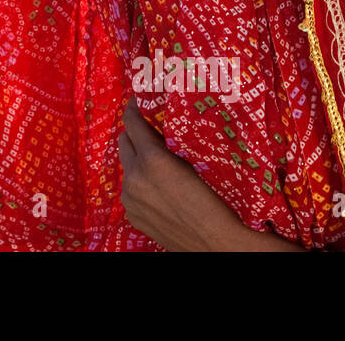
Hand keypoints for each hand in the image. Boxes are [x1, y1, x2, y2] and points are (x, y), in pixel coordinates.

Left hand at [117, 98, 299, 250]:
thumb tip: (165, 121)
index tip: (138, 101)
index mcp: (153, 160)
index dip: (134, 108)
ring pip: (127, 166)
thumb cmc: (220, 199)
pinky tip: (160, 187)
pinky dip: (140, 182)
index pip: (132, 122)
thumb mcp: (199, 161)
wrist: (220, 243)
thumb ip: (175, 142)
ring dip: (137, 159)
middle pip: (124, 141)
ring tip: (157, 160)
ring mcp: (131, 198)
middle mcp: (135, 177)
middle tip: (151, 129)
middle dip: (135, 133)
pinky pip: (131, 189)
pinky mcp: (133, 215)